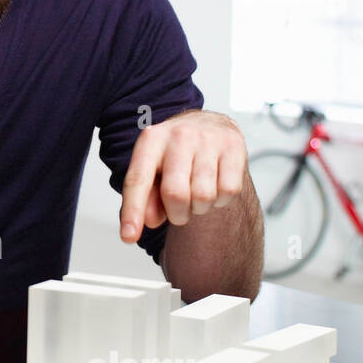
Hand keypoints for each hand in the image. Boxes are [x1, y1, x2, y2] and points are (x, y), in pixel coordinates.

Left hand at [119, 110, 246, 242]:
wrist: (209, 124)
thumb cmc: (175, 154)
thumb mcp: (153, 171)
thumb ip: (146, 198)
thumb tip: (149, 220)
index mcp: (151, 140)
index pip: (138, 180)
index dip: (132, 211)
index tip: (128, 237)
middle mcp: (179, 135)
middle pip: (175, 194)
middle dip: (177, 214)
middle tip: (179, 209)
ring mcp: (209, 139)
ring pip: (204, 196)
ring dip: (199, 207)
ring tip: (196, 193)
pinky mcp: (234, 146)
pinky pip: (228, 191)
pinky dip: (220, 200)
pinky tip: (215, 185)